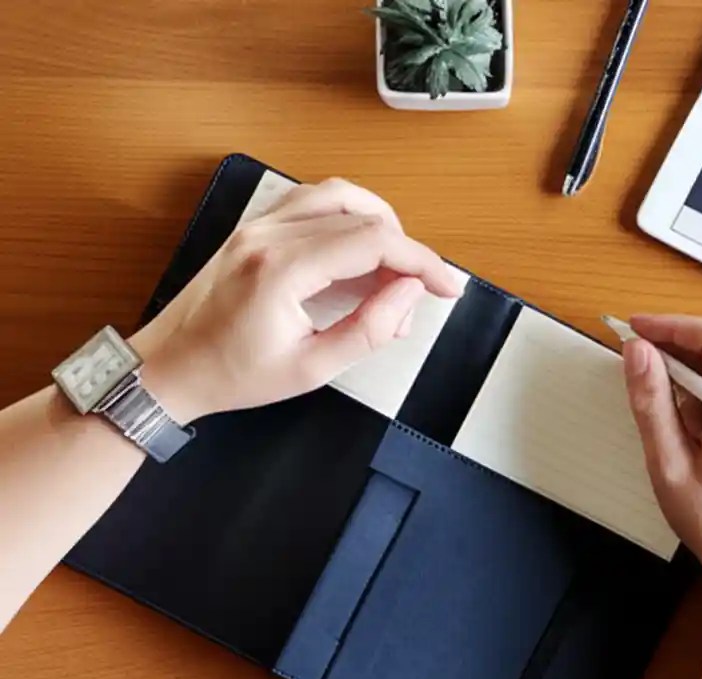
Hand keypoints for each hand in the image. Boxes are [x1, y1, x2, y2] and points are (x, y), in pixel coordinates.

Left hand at [129, 178, 463, 423]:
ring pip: (340, 195)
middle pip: (364, 217)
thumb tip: (409, 293)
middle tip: (415, 293)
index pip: (374, 242)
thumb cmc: (232, 374)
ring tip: (391, 267)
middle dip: (405, 252)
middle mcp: (269, 234)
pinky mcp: (254, 226)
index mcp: (281, 270)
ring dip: (379, 224)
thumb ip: (369, 329)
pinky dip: (348, 216)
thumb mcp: (311, 369)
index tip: (446, 286)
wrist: (169, 367)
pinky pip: (313, 200)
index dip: (422, 262)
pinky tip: (358, 249)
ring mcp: (258, 224)